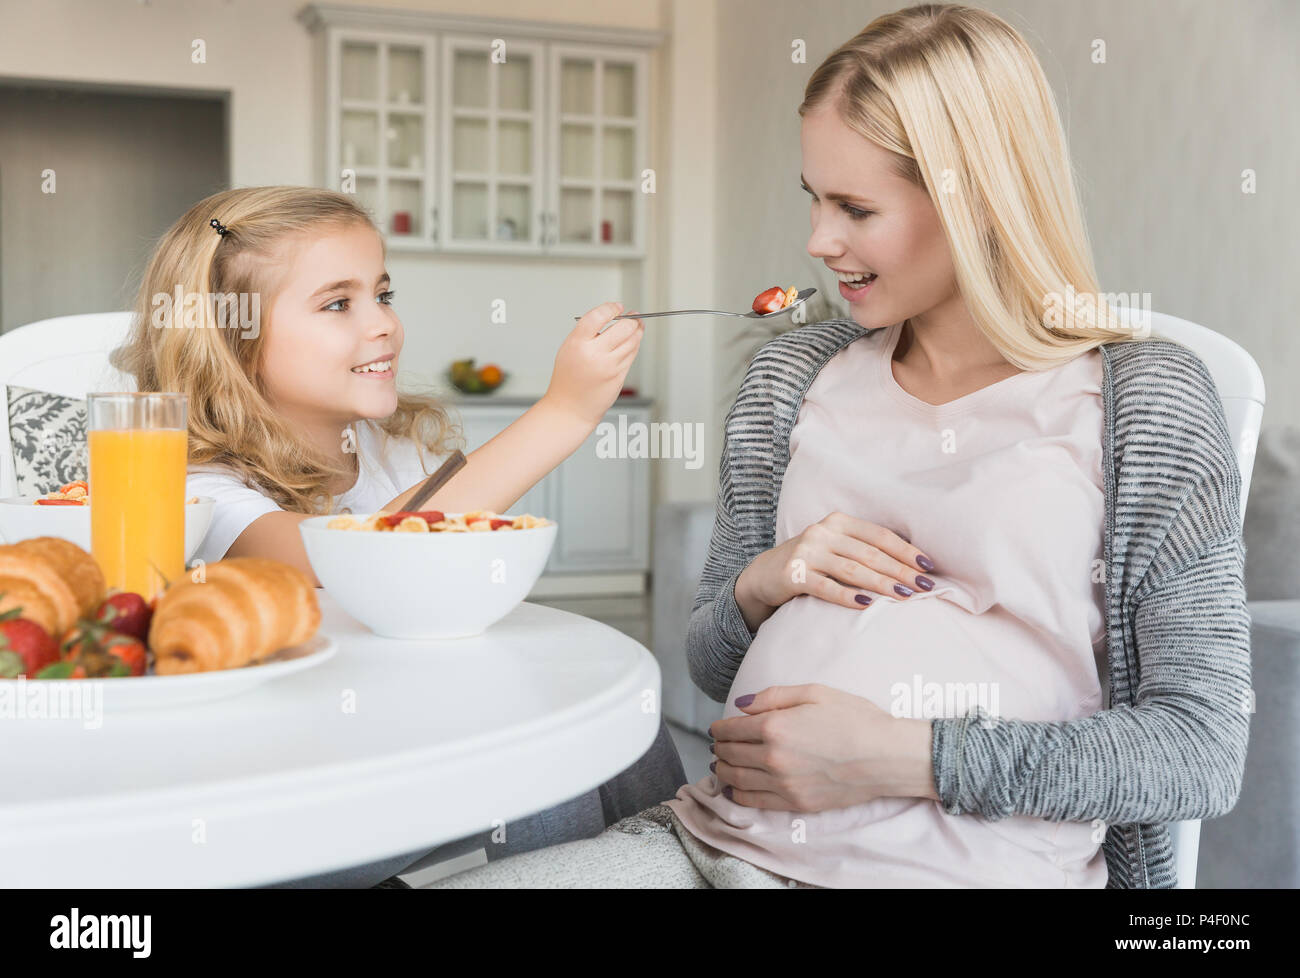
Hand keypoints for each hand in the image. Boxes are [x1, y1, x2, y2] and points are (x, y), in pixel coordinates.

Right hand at [541, 301, 643, 426]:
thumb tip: (612, 318)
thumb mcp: (569, 349)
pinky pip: (632, 355)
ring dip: (637, 331)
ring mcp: (609, 366)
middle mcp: (595, 354)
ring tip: (637, 326)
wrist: (570, 408)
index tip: (617, 307)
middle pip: (624, 327)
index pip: (598, 316)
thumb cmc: (568, 379)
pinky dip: (634, 346)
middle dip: (632, 319)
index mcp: (578, 344)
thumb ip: (587, 333)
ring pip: (633, 341)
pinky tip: (632, 342)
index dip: (611, 308)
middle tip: (634, 316)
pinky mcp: (619, 376)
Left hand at [708, 683, 937, 810]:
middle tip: (719, 744)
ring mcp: (783, 785)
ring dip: (723, 770)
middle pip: (730, 755)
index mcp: (775, 727)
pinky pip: (754, 801)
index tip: (718, 727)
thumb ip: (773, 696)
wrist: (886, 756)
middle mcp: (773, 758)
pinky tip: (734, 787)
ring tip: (721, 764)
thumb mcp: (814, 693)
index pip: (731, 729)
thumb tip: (742, 705)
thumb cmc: (855, 719)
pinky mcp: (796, 804)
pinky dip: (737, 794)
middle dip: (720, 748)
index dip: (720, 728)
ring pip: (736, 779)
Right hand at [734, 511, 936, 631]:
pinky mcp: (792, 574)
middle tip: (924, 587)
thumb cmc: (810, 563)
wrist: (763, 574)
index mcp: (838, 522)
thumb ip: (863, 549)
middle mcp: (822, 532)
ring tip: (904, 597)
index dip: (906, 551)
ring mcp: (807, 552)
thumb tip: (910, 566)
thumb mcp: (834, 547)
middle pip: (870, 553)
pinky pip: (825, 587)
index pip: (880, 536)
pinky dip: (847, 596)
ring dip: (882, 584)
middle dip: (901, 571)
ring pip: (852, 569)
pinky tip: (866, 604)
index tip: (928, 567)